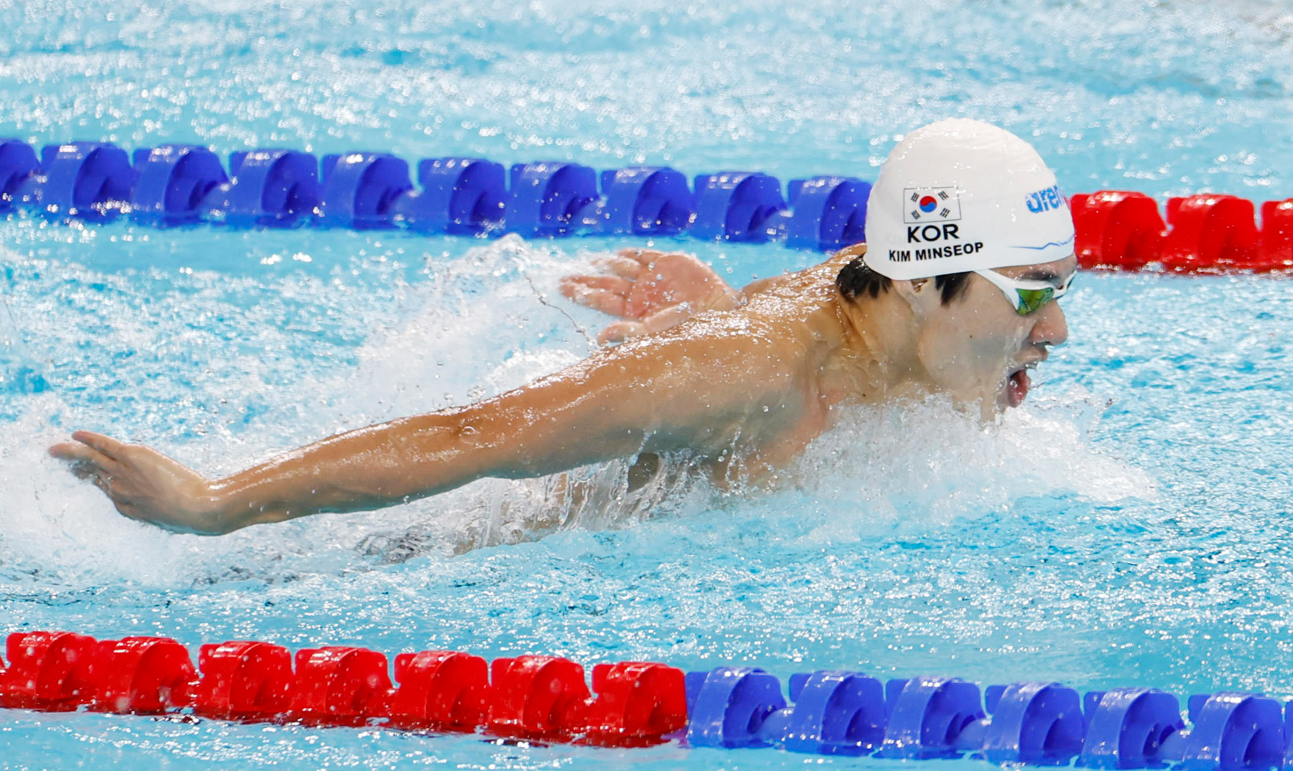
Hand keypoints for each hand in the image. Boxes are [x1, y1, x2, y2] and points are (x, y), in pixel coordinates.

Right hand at [49, 431, 224, 534]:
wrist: (196, 509)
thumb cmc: (191, 515)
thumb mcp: (169, 519)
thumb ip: (160, 513)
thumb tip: (163, 511)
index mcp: (127, 508)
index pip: (109, 491)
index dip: (101, 481)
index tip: (92, 474)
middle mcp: (119, 491)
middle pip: (94, 476)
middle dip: (78, 469)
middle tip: (64, 464)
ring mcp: (124, 474)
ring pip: (92, 460)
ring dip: (71, 453)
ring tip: (54, 450)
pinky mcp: (132, 457)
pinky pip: (104, 445)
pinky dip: (89, 439)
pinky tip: (76, 434)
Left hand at [560, 249, 740, 342]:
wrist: (722, 310)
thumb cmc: (690, 328)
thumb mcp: (658, 332)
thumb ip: (630, 333)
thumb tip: (600, 338)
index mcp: (636, 311)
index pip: (602, 301)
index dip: (583, 293)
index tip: (563, 287)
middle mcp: (641, 294)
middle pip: (607, 284)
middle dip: (586, 280)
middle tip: (563, 278)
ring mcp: (655, 277)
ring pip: (622, 267)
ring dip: (605, 264)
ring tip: (587, 262)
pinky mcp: (671, 262)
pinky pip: (646, 255)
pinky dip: (630, 253)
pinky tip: (616, 253)